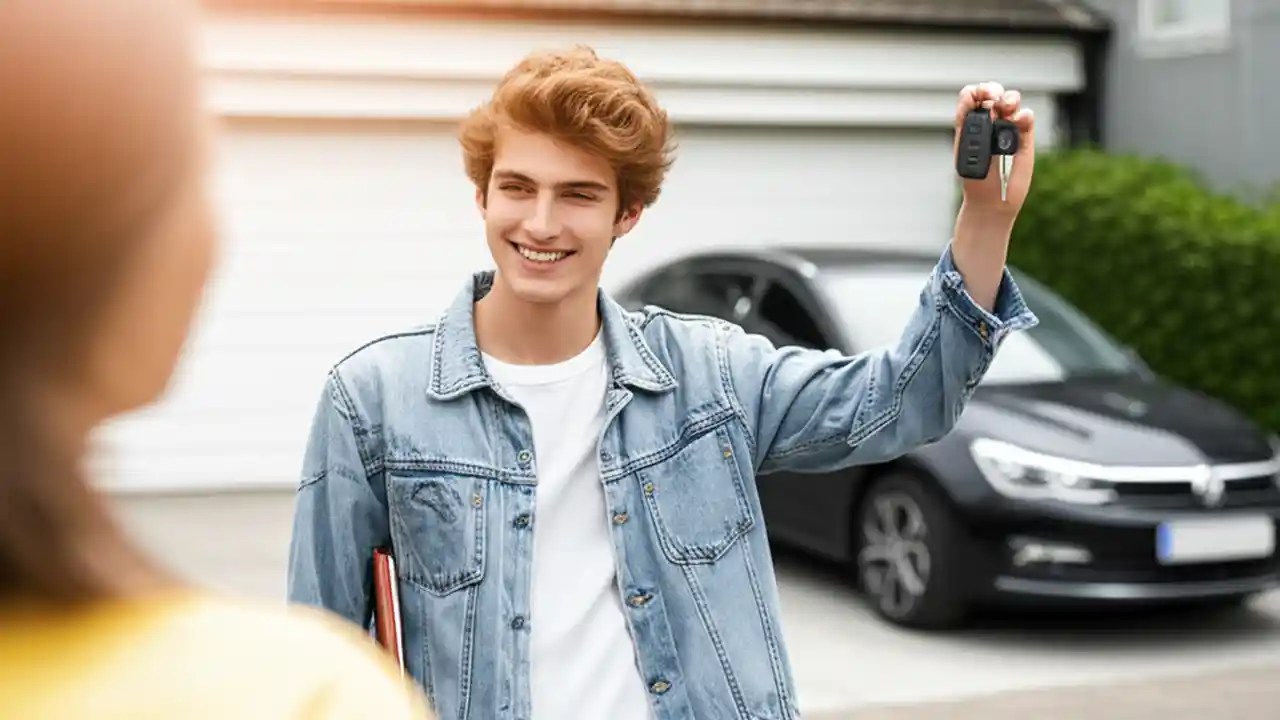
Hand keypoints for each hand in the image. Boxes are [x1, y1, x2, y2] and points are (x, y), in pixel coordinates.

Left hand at [954, 81, 1034, 217]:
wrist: (991, 200)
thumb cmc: (974, 178)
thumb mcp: (966, 151)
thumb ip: (972, 127)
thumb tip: (987, 108)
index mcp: (969, 123)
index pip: (972, 96)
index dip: (976, 92)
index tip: (979, 98)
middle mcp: (988, 121)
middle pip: (993, 92)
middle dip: (993, 90)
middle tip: (994, 100)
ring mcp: (1007, 127)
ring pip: (1011, 100)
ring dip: (1010, 98)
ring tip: (1007, 109)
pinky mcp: (1024, 137)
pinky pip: (1027, 117)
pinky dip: (1025, 115)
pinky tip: (1020, 120)